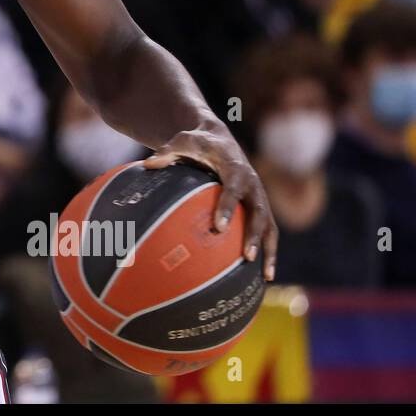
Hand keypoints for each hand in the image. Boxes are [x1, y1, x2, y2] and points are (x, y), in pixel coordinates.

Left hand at [143, 126, 277, 281]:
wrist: (220, 140)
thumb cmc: (198, 143)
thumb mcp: (182, 141)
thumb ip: (167, 152)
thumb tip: (146, 165)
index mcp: (235, 168)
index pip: (233, 188)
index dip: (227, 207)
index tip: (218, 227)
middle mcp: (253, 184)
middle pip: (259, 212)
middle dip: (253, 235)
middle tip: (246, 256)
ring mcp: (259, 197)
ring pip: (269, 226)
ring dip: (269, 250)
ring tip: (265, 276)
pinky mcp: (259, 207)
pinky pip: (267, 231)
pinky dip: (268, 251)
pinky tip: (262, 276)